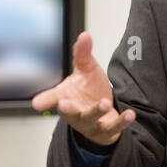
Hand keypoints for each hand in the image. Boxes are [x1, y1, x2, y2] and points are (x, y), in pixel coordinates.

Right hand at [31, 31, 135, 146]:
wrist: (104, 112)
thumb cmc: (89, 90)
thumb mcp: (86, 70)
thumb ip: (82, 54)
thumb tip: (84, 35)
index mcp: (65, 97)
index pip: (52, 98)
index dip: (44, 100)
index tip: (36, 103)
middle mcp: (75, 113)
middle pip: (70, 113)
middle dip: (68, 110)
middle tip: (65, 104)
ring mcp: (90, 124)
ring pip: (90, 120)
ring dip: (96, 112)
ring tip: (103, 103)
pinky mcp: (106, 131)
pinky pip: (114, 128)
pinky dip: (122, 122)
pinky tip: (130, 114)